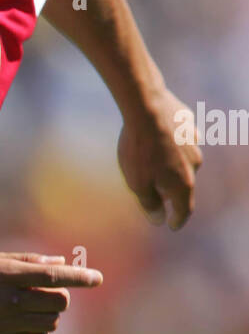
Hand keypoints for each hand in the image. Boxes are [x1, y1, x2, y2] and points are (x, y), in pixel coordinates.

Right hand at [0, 252, 102, 333]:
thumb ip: (28, 261)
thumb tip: (62, 263)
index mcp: (7, 275)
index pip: (53, 277)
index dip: (79, 277)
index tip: (98, 279)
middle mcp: (9, 300)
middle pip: (59, 301)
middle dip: (61, 296)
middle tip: (46, 293)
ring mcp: (7, 323)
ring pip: (52, 322)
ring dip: (49, 314)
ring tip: (30, 307)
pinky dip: (40, 331)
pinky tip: (25, 323)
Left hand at [117, 86, 201, 229]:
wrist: (147, 108)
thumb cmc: (139, 150)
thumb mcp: (138, 183)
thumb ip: (150, 203)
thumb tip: (158, 219)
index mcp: (183, 183)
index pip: (185, 210)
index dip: (178, 220)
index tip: (172, 225)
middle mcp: (195, 165)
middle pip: (184, 185)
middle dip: (172, 193)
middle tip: (159, 197)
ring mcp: (194, 144)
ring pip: (185, 161)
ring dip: (173, 167)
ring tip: (156, 167)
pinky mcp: (189, 126)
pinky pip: (182, 141)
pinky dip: (173, 146)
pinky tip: (160, 142)